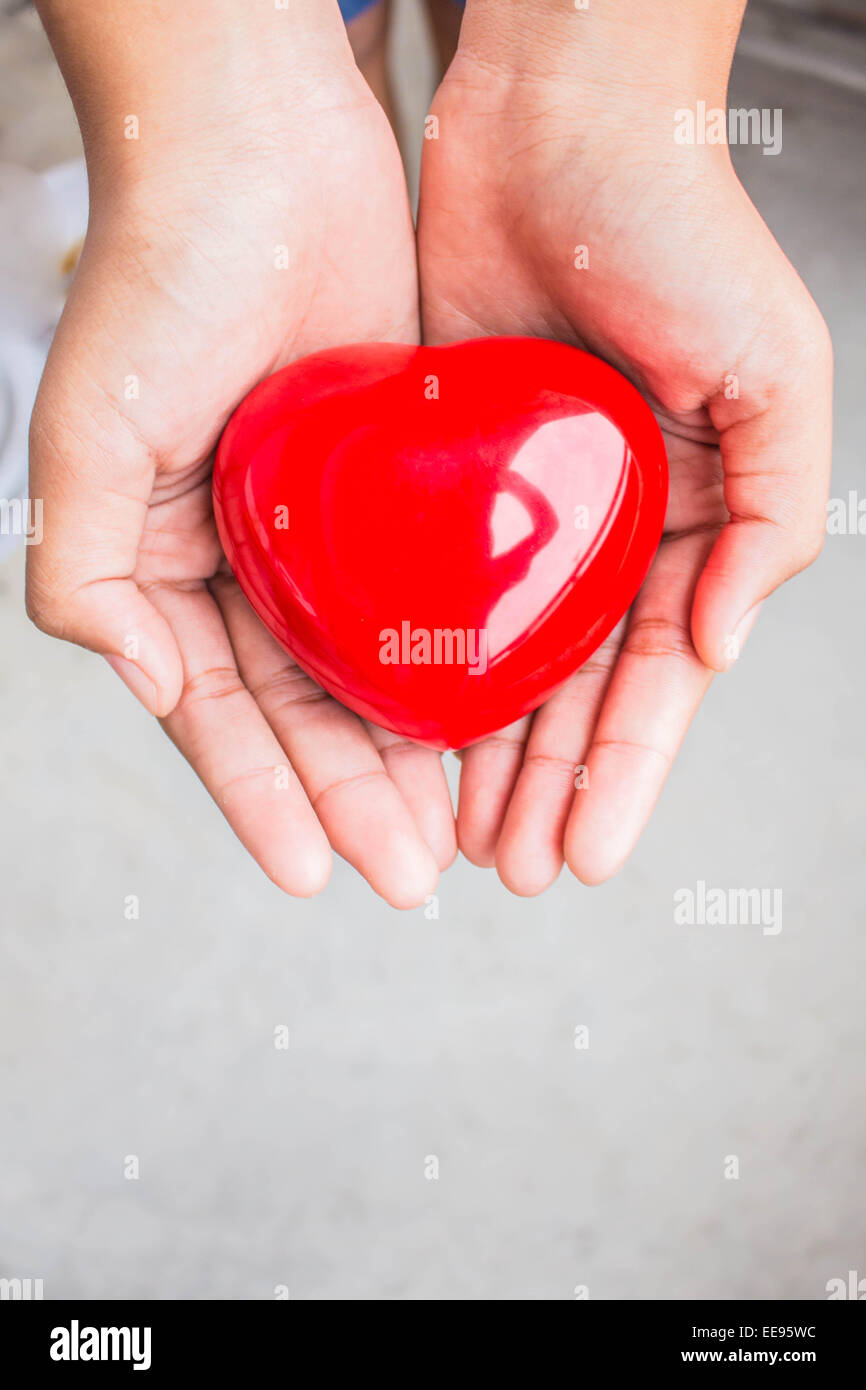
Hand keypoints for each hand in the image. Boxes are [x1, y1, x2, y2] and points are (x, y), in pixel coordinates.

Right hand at [28, 2, 454, 905]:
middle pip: (300, 707)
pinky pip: (425, 590)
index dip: (261, 796)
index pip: (213, 709)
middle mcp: (241, 553)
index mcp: (163, 559)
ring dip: (407, 750)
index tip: (317, 872)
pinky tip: (489, 714)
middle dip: (352, 796)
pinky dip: (449, 656)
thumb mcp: (87, 428)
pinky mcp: (392, 479)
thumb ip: (83, 566)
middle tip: (412, 875)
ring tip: (457, 829)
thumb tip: (134, 678)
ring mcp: (320, 523)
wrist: (263, 146)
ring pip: (369, 664)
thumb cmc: (162, 269)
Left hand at [418, 1, 831, 893]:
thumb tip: (723, 644)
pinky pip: (430, 589)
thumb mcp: (775, 374)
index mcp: (690, 521)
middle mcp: (607, 529)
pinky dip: (424, 663)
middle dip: (547, 788)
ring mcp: (523, 508)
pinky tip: (404, 727)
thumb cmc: (680, 231)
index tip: (588, 857)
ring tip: (457, 837)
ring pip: (501, 661)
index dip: (625, 774)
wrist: (559, 123)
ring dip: (483, 755)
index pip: (659, 680)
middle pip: (575, 691)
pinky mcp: (443, 473)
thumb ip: (771, 516)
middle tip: (511, 871)